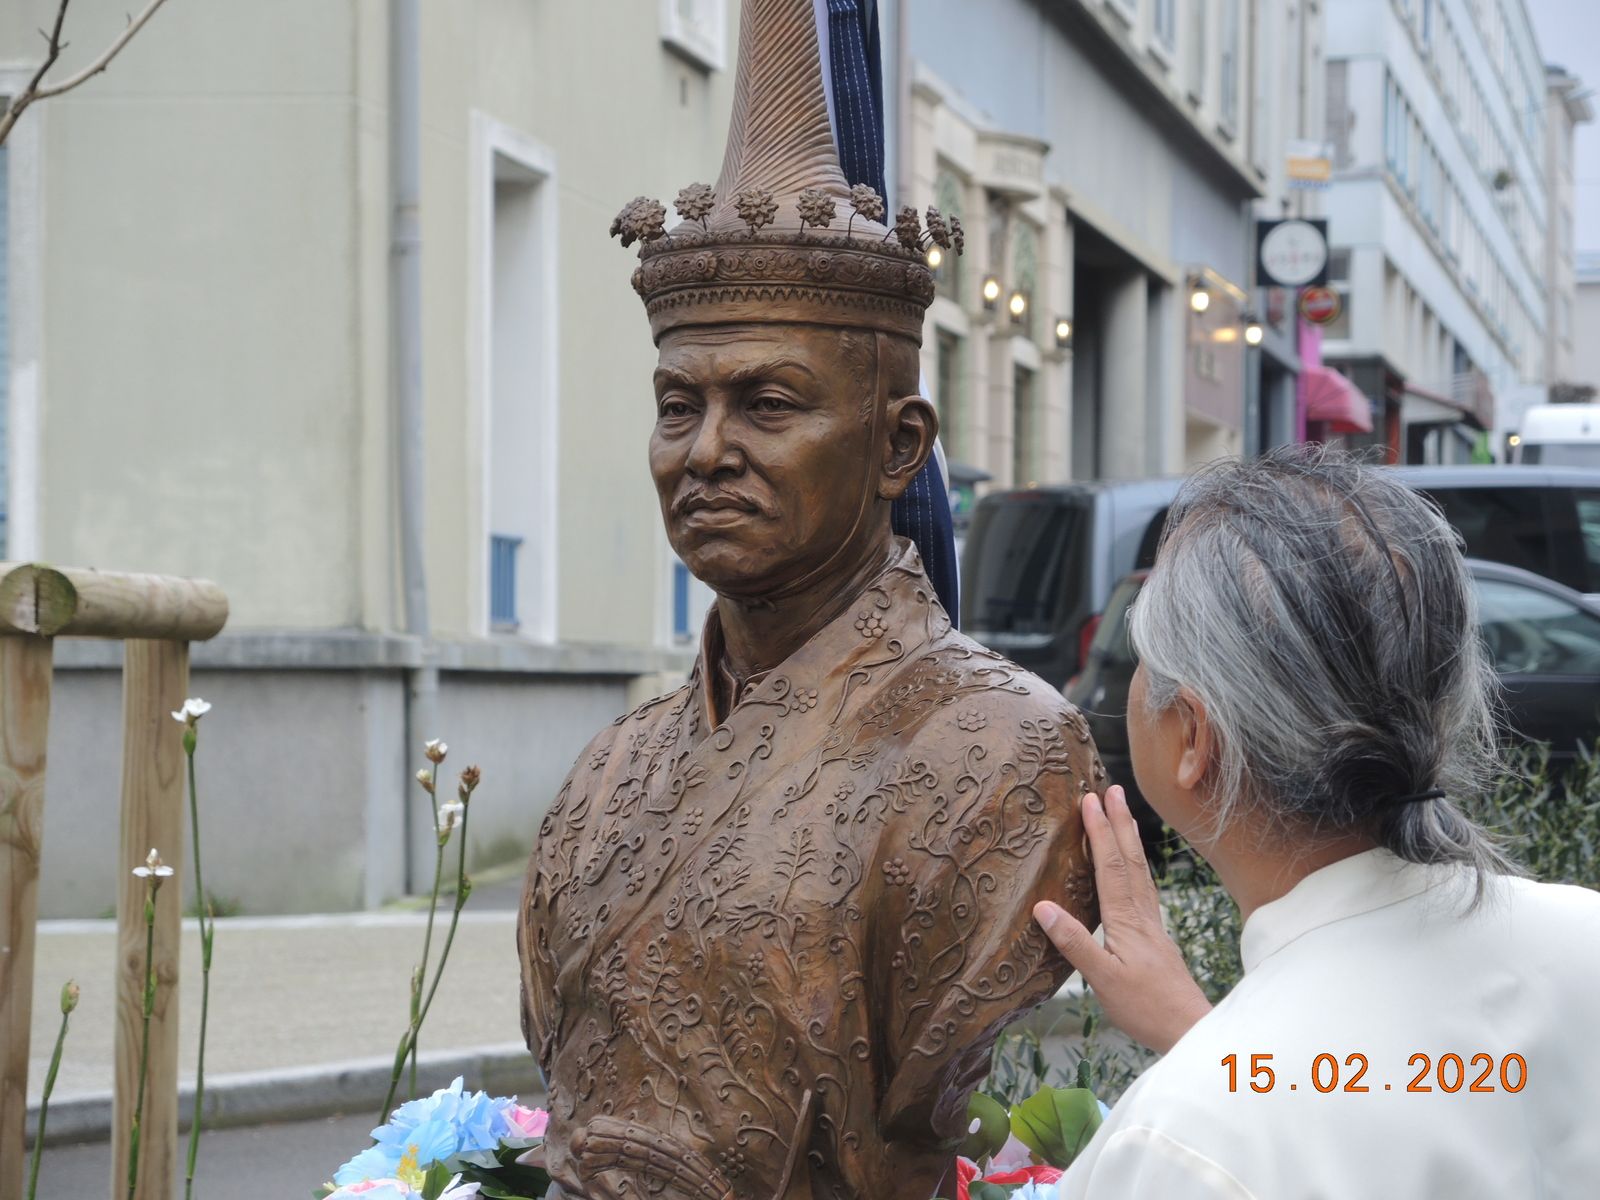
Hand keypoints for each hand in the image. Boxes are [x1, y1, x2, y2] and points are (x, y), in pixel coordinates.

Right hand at [1033, 785, 1212, 1054]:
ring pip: (1140, 871)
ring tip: (1123, 814)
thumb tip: (1043, 906)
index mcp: (1125, 921)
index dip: (1100, 832)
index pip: (1110, 867)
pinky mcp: (1155, 937)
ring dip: (1130, 839)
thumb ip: (1074, 942)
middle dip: (1120, 822)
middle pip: (1130, 859)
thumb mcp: (1102, 979)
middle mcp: (1142, 915)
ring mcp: (1152, 924)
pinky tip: (1134, 868)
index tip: (1089, 800)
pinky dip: (1136, 866)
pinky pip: (1144, 888)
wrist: (1189, 1028)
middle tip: (1112, 789)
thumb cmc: (1145, 1008)